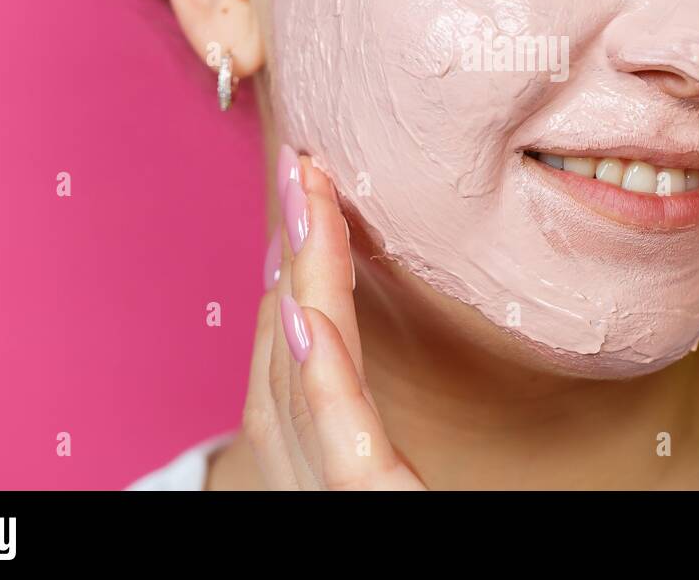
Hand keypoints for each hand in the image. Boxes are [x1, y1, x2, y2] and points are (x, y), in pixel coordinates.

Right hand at [241, 157, 425, 489]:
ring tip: (304, 201)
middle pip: (287, 354)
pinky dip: (321, 374)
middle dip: (290, 258)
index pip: (292, 360)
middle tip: (299, 170)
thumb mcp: (382, 467)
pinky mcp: (361, 500)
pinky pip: (341, 435)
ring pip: (301, 377)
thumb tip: (336, 329)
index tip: (301, 200)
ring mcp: (327, 489)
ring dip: (303, 283)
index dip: (292, 275)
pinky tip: (305, 315)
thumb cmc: (411, 527)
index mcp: (318, 463)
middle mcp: (307, 475)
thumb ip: (360, 419)